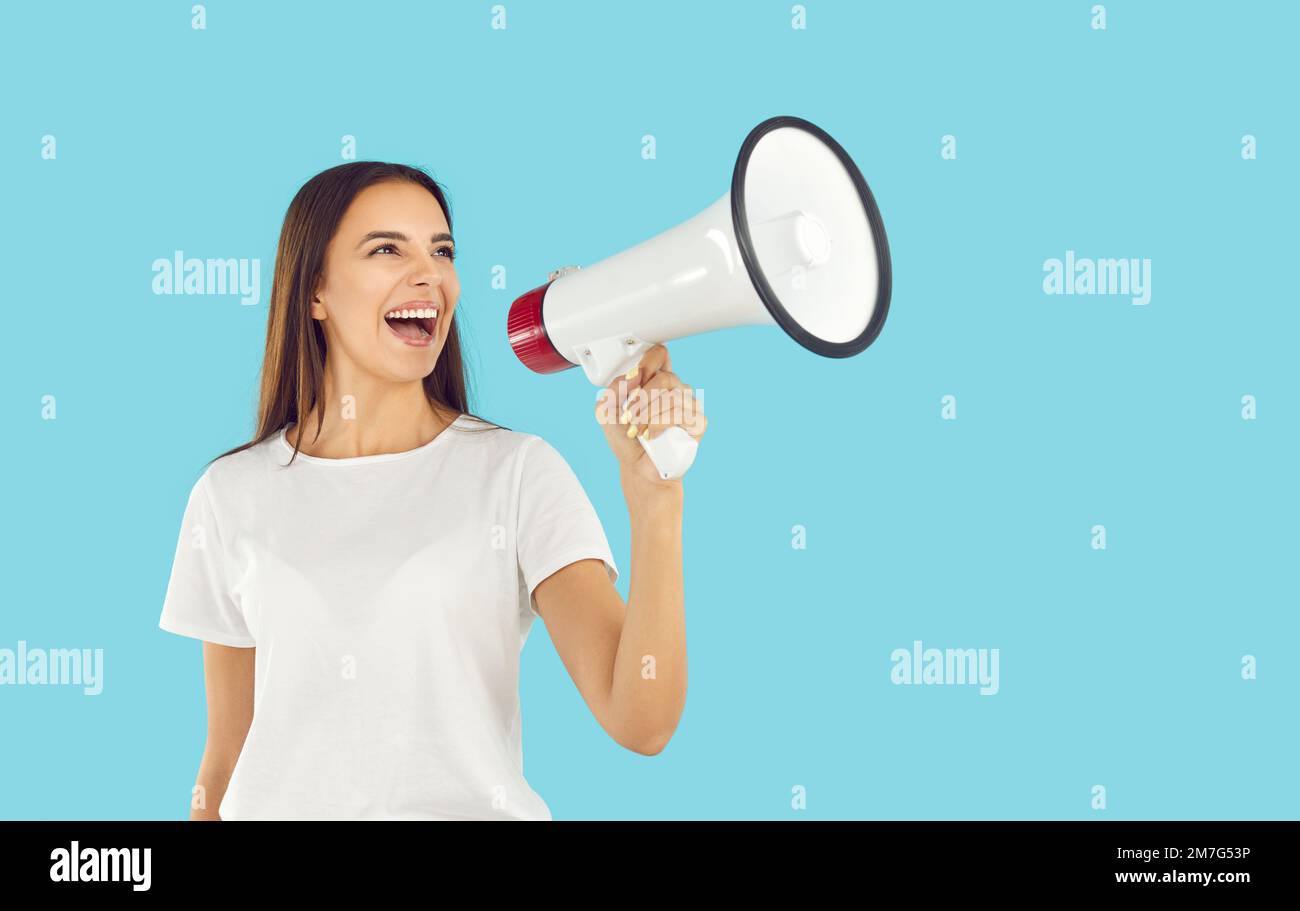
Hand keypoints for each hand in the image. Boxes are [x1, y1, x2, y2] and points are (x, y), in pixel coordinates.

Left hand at [594, 343, 707, 492]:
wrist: (637, 467)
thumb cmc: (626, 439)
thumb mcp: (607, 411)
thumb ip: (613, 389)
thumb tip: (631, 376)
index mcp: (656, 381)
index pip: (660, 355)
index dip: (646, 364)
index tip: (633, 380)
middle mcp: (675, 390)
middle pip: (665, 377)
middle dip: (642, 398)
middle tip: (630, 416)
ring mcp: (689, 405)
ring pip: (671, 396)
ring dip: (647, 414)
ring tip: (637, 429)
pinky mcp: (698, 423)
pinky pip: (681, 414)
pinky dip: (659, 423)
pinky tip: (651, 434)